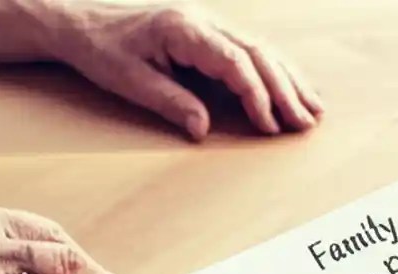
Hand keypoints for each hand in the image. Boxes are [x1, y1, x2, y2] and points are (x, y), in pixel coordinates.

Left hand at [44, 1, 322, 138]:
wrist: (83, 22)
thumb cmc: (103, 51)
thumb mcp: (129, 81)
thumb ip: (170, 102)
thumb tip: (202, 130)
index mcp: (184, 28)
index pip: (234, 61)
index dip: (256, 94)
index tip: (270, 125)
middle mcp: (203, 20)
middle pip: (258, 53)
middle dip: (286, 90)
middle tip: (306, 123)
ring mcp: (210, 23)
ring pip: (262, 49)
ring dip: (290, 80)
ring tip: (314, 109)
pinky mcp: (211, 33)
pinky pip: (252, 50)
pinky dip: (276, 71)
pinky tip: (294, 88)